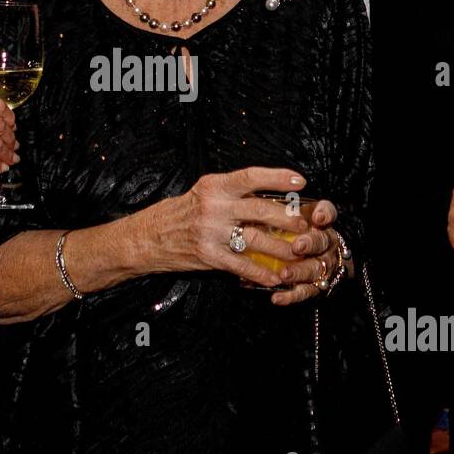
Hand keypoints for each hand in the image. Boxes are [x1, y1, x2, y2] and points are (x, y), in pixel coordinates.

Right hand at [147, 166, 327, 293]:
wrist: (150, 236)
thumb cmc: (181, 212)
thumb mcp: (205, 193)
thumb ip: (233, 194)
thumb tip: (271, 198)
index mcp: (214, 186)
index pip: (251, 176)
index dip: (277, 177)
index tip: (299, 179)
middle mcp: (214, 207)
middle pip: (260, 210)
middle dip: (287, 218)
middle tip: (304, 225)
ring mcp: (211, 232)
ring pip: (255, 239)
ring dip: (280, 248)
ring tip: (297, 252)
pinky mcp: (208, 255)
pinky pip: (241, 265)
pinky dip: (260, 272)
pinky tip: (273, 277)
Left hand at [268, 200, 346, 305]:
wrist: (321, 257)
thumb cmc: (301, 231)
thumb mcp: (298, 215)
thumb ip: (288, 208)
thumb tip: (273, 191)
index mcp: (322, 224)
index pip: (328, 214)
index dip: (325, 215)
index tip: (318, 216)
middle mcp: (326, 245)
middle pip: (322, 243)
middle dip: (310, 244)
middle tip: (297, 246)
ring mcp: (323, 266)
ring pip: (314, 270)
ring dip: (299, 272)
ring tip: (284, 274)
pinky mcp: (315, 286)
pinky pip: (305, 292)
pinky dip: (290, 296)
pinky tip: (276, 298)